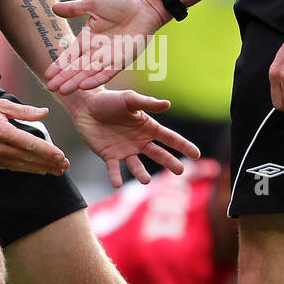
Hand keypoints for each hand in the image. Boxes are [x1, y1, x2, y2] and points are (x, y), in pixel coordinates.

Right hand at [0, 94, 67, 175]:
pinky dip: (23, 168)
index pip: (31, 145)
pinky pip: (8, 166)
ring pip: (19, 165)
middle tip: (63, 167)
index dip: (48, 152)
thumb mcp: (2, 104)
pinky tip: (34, 169)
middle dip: (48, 163)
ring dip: (38, 168)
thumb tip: (45, 112)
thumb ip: (25, 111)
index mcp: (2, 131)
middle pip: (28, 158)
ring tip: (53, 171)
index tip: (61, 157)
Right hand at [45, 0, 168, 94]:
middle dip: (64, 78)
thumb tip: (53, 8)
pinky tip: (84, 86)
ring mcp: (109, 57)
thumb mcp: (92, 3)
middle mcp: (96, 51)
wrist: (144, 5)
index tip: (47, 75)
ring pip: (89, 73)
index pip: (70, 55)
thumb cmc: (120, 2)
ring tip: (64, 91)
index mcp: (88, 38)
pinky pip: (107, 72)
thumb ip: (74, 9)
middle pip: (76, 68)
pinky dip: (96, 79)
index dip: (59, 65)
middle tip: (51, 88)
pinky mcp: (122, 60)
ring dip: (76, 82)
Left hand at [67, 87, 199, 186]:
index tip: (197, 155)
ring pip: (136, 165)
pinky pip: (113, 169)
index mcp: (148, 128)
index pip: (170, 138)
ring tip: (146, 180)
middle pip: (158, 154)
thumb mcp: (130, 99)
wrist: (86, 105)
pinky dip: (115, 176)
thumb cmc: (110, 100)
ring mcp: (125, 150)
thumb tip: (168, 104)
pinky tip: (117, 184)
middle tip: (180, 171)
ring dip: (141, 173)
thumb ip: (148, 103)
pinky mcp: (108, 156)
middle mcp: (139, 142)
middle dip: (169, 163)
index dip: (183, 146)